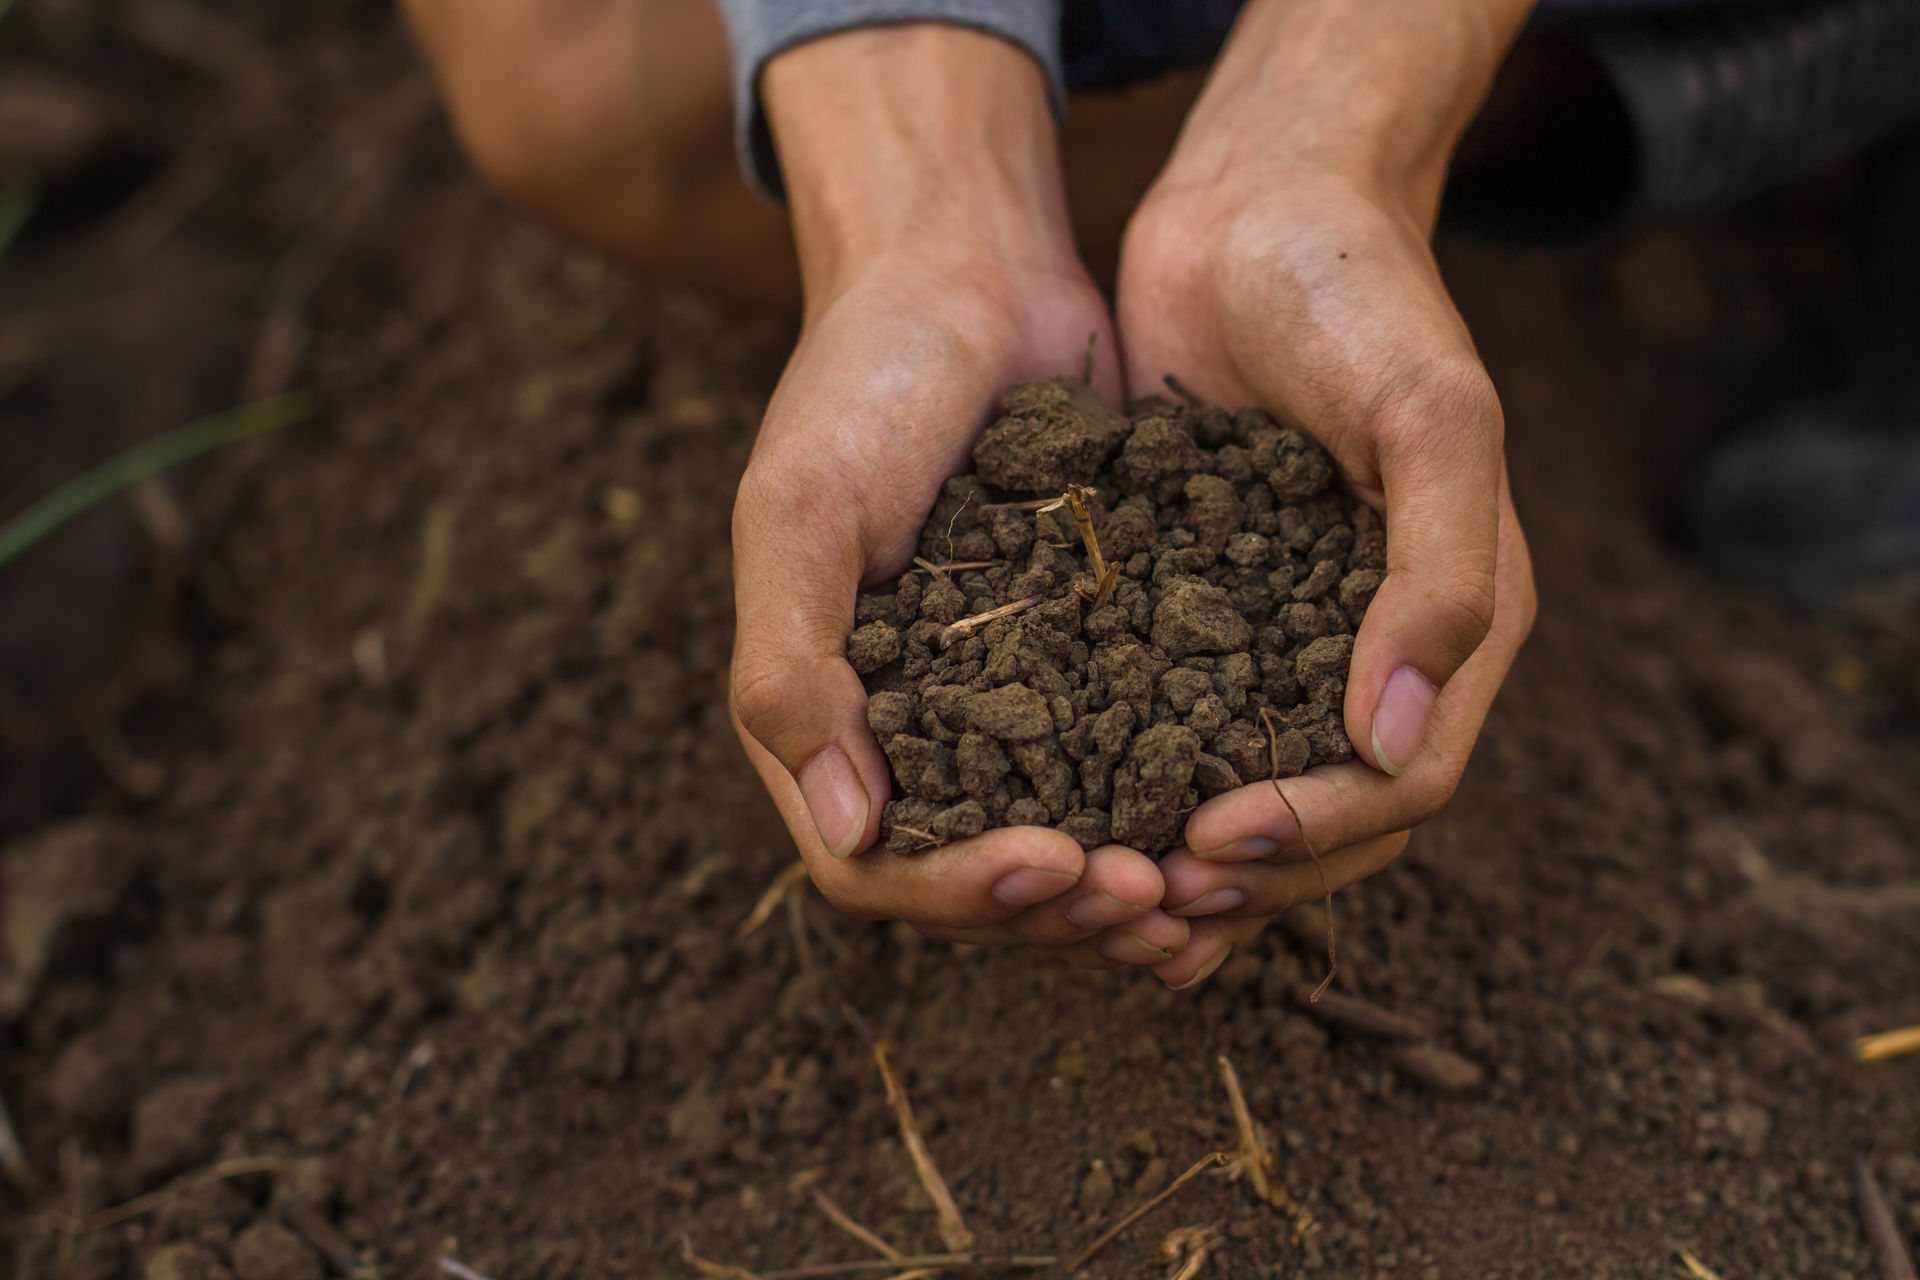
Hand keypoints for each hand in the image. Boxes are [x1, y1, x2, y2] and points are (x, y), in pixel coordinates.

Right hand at [730, 26, 1188, 966]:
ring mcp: (1003, 704)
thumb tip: (850, 837)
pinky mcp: (1086, 661)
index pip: (875, 869)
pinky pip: (1123, 766)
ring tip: (1206, 893)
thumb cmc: (860, 381)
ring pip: (1061, 843)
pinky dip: (1171, 808)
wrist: (963, 271)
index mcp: (825, 718)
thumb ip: (793, 670)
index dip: (961, 891)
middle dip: (1063, 907)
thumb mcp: (800, 515)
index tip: (1058, 864)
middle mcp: (912, 732)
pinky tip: (1240, 818)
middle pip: (977, 882)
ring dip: (1126, 885)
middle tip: (1156, 898)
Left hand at [1113, 0, 1538, 987]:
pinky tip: (1066, 822)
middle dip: (1247, 873)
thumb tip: (1396, 742)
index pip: (1403, 784)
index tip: (1214, 840)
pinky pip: (1176, 725)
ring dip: (1187, 856)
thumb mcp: (1429, 415)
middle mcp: (1376, 649)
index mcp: (1458, 622)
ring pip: (1250, 790)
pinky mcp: (1199, 610)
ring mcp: (1285, 635)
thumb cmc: (1360, 295)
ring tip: (1104, 889)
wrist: (1261, 205)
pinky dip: (1134, 783)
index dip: (1317, 831)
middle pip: (1330, 819)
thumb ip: (1442, 572)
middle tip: (1146, 895)